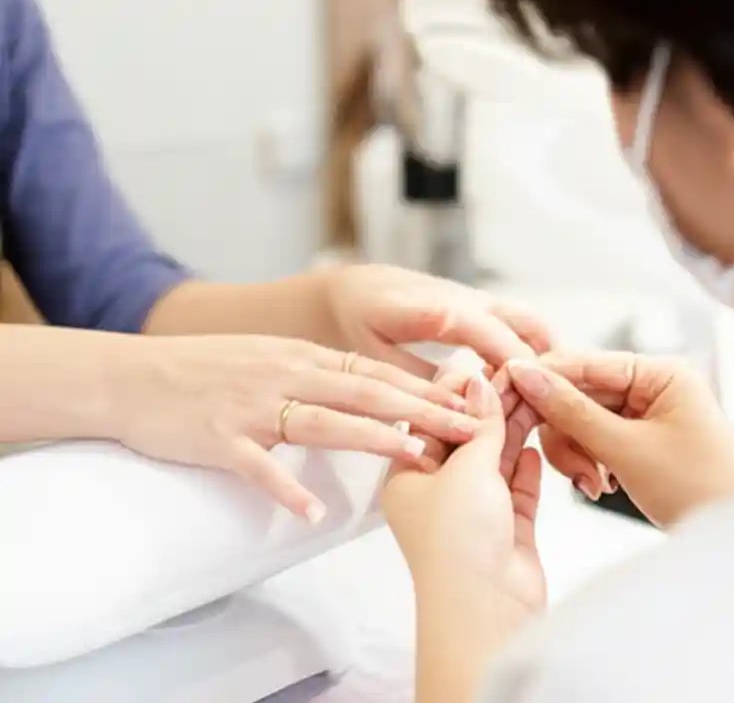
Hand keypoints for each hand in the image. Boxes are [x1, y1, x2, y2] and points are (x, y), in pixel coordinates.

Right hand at [112, 334, 477, 520]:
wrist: (128, 376)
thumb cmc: (203, 371)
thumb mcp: (269, 357)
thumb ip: (319, 374)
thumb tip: (374, 393)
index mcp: (302, 357)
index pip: (376, 372)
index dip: (425, 388)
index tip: (469, 403)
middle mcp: (285, 375)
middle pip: (366, 393)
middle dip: (422, 411)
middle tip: (469, 429)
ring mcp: (253, 406)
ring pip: (324, 421)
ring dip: (374, 439)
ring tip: (416, 457)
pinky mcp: (219, 438)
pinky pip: (259, 467)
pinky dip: (286, 489)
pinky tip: (312, 511)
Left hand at [325, 265, 553, 376]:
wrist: (338, 290)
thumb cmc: (348, 324)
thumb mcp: (372, 356)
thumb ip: (417, 379)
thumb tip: (462, 407)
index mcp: (432, 308)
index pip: (488, 329)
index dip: (514, 355)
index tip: (537, 383)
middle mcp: (459, 296)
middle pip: (520, 318)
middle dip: (547, 352)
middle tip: (565, 391)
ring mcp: (469, 297)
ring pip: (521, 317)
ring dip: (544, 347)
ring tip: (558, 388)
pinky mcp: (471, 304)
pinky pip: (511, 320)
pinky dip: (529, 344)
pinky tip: (532, 377)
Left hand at [383, 372, 546, 630]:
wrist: (486, 610)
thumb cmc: (458, 544)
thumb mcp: (466, 469)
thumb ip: (480, 424)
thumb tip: (480, 382)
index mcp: (409, 478)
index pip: (432, 420)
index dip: (459, 390)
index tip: (485, 360)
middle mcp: (439, 494)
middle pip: (468, 438)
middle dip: (493, 405)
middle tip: (520, 369)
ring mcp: (475, 514)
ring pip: (497, 459)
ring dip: (515, 428)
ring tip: (536, 393)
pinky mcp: (508, 531)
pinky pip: (518, 488)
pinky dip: (528, 465)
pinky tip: (538, 442)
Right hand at [506, 353, 733, 527]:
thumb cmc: (699, 489)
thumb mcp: (626, 449)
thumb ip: (572, 411)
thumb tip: (528, 375)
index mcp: (662, 372)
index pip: (586, 362)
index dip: (544, 378)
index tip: (504, 389)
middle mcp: (656, 385)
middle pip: (581, 393)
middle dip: (567, 434)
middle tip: (568, 468)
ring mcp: (649, 413)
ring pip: (584, 420)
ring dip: (577, 453)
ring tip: (592, 484)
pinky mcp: (643, 439)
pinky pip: (598, 439)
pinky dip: (591, 461)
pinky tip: (602, 485)